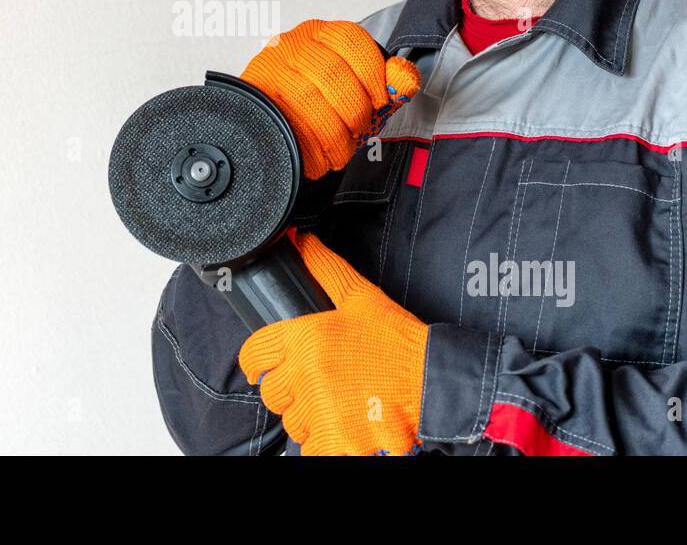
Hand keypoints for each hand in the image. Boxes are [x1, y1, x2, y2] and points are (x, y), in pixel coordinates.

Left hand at [238, 229, 427, 454]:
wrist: (434, 383)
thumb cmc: (399, 341)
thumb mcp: (361, 297)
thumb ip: (325, 268)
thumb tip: (300, 241)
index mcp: (305, 339)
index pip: (253, 354)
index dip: (258, 359)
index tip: (267, 363)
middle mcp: (306, 376)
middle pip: (271, 391)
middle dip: (289, 388)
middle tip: (316, 382)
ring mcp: (319, 413)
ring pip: (292, 420)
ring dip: (308, 414)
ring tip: (337, 402)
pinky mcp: (335, 443)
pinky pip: (311, 446)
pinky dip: (324, 439)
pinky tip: (344, 423)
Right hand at [239, 19, 419, 179]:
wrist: (269, 127)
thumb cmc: (315, 106)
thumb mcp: (357, 90)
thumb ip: (386, 83)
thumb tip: (406, 78)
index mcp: (322, 35)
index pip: (352, 40)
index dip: (373, 73)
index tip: (381, 101)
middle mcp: (293, 44)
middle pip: (333, 73)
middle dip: (355, 110)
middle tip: (360, 130)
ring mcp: (270, 68)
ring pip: (310, 99)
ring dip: (334, 134)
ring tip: (341, 150)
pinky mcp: (256, 96)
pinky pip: (288, 121)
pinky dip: (311, 146)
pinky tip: (320, 158)